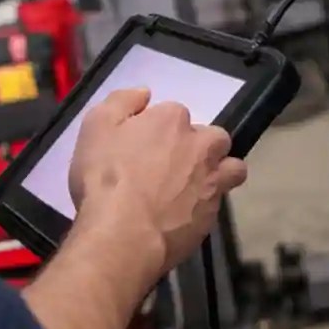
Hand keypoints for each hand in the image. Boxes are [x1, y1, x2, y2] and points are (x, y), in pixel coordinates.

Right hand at [69, 88, 247, 279]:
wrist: (124, 234)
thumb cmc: (104, 177)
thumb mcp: (96, 127)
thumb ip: (121, 102)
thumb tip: (144, 93)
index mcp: (172, 119)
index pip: (173, 113)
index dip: (158, 129)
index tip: (142, 146)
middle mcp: (201, 145)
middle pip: (214, 137)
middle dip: (201, 146)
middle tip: (174, 164)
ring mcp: (212, 180)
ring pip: (232, 168)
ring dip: (220, 171)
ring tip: (196, 187)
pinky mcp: (213, 214)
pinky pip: (219, 202)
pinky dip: (205, 205)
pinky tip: (184, 215)